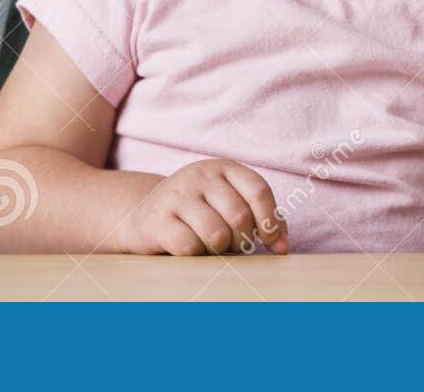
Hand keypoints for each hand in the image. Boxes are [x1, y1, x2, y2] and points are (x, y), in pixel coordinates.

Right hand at [121, 158, 288, 255]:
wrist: (141, 212)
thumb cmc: (197, 211)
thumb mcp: (227, 201)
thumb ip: (259, 217)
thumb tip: (282, 247)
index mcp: (224, 168)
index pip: (258, 190)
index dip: (271, 222)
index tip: (275, 246)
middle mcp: (201, 175)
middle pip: (240, 217)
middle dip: (243, 242)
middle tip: (234, 247)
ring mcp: (177, 196)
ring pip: (217, 235)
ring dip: (220, 251)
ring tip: (212, 247)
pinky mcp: (158, 220)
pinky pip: (190, 247)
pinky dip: (196, 256)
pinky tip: (190, 249)